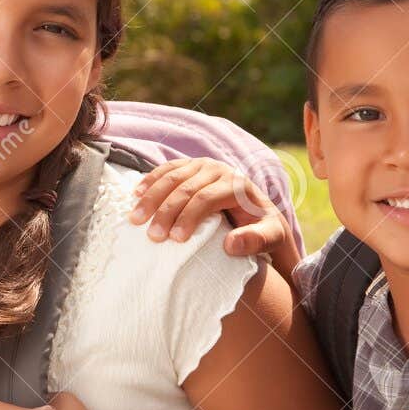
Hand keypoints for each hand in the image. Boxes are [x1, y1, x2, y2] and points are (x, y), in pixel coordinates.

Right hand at [130, 157, 290, 259]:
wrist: (259, 212)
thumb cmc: (263, 229)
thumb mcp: (272, 238)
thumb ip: (257, 241)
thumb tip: (231, 245)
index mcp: (236, 184)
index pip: (207, 198)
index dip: (189, 217)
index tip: (175, 239)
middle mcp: (219, 169)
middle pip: (185, 188)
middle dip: (165, 211)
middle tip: (152, 236)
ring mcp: (203, 165)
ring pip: (172, 177)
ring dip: (151, 197)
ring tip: (136, 219)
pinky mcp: (190, 166)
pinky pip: (167, 170)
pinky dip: (150, 181)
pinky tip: (136, 195)